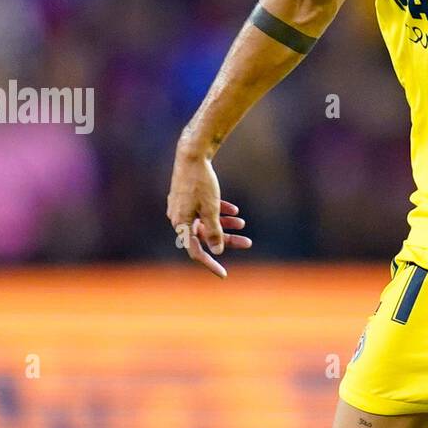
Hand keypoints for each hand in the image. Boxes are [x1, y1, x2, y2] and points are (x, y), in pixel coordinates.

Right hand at [166, 152, 251, 277]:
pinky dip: (219, 212)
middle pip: (205, 236)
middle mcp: (178, 217)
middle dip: (227, 239)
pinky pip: (204, 211)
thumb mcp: (211, 209)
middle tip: (248, 243)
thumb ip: (214, 231)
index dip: (211, 264)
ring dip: (225, 224)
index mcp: (181, 223)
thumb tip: (218, 251)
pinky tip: (235, 211)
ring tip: (243, 222)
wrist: (192, 153)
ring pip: (206, 223)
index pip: (196, 251)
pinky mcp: (187, 197)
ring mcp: (182, 207)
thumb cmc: (201, 182)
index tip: (224, 274)